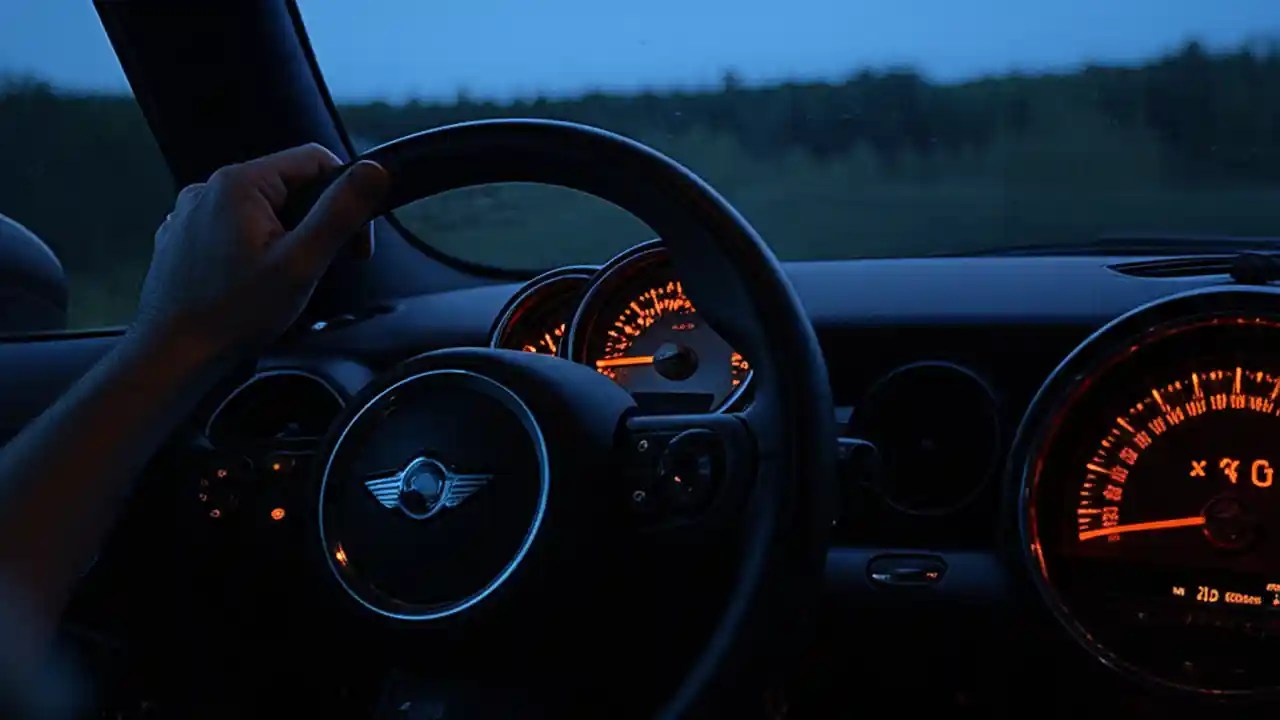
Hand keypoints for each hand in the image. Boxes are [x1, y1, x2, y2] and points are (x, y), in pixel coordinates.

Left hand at [133, 144, 388, 355]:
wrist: (173, 354)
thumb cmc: (235, 313)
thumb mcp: (302, 263)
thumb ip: (341, 213)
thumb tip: (376, 171)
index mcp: (240, 183)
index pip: (314, 161)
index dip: (346, 197)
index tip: (354, 244)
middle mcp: (209, 188)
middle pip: (287, 186)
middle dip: (314, 223)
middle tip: (318, 268)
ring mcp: (190, 213)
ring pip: (259, 210)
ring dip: (282, 238)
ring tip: (281, 281)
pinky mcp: (181, 237)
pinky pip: (230, 228)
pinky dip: (250, 249)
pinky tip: (249, 283)